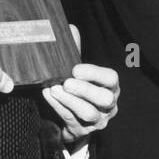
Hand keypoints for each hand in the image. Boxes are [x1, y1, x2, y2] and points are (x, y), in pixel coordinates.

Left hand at [42, 25, 119, 147]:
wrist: (70, 118)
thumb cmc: (76, 89)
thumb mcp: (77, 71)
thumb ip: (74, 52)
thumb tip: (70, 27)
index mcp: (110, 86)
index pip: (110, 78)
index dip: (94, 73)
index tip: (75, 69)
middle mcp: (109, 104)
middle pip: (105, 98)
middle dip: (85, 90)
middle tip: (67, 82)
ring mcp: (98, 120)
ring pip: (89, 113)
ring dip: (69, 100)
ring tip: (53, 89)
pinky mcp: (83, 131)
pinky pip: (72, 120)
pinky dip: (58, 107)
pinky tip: (48, 96)